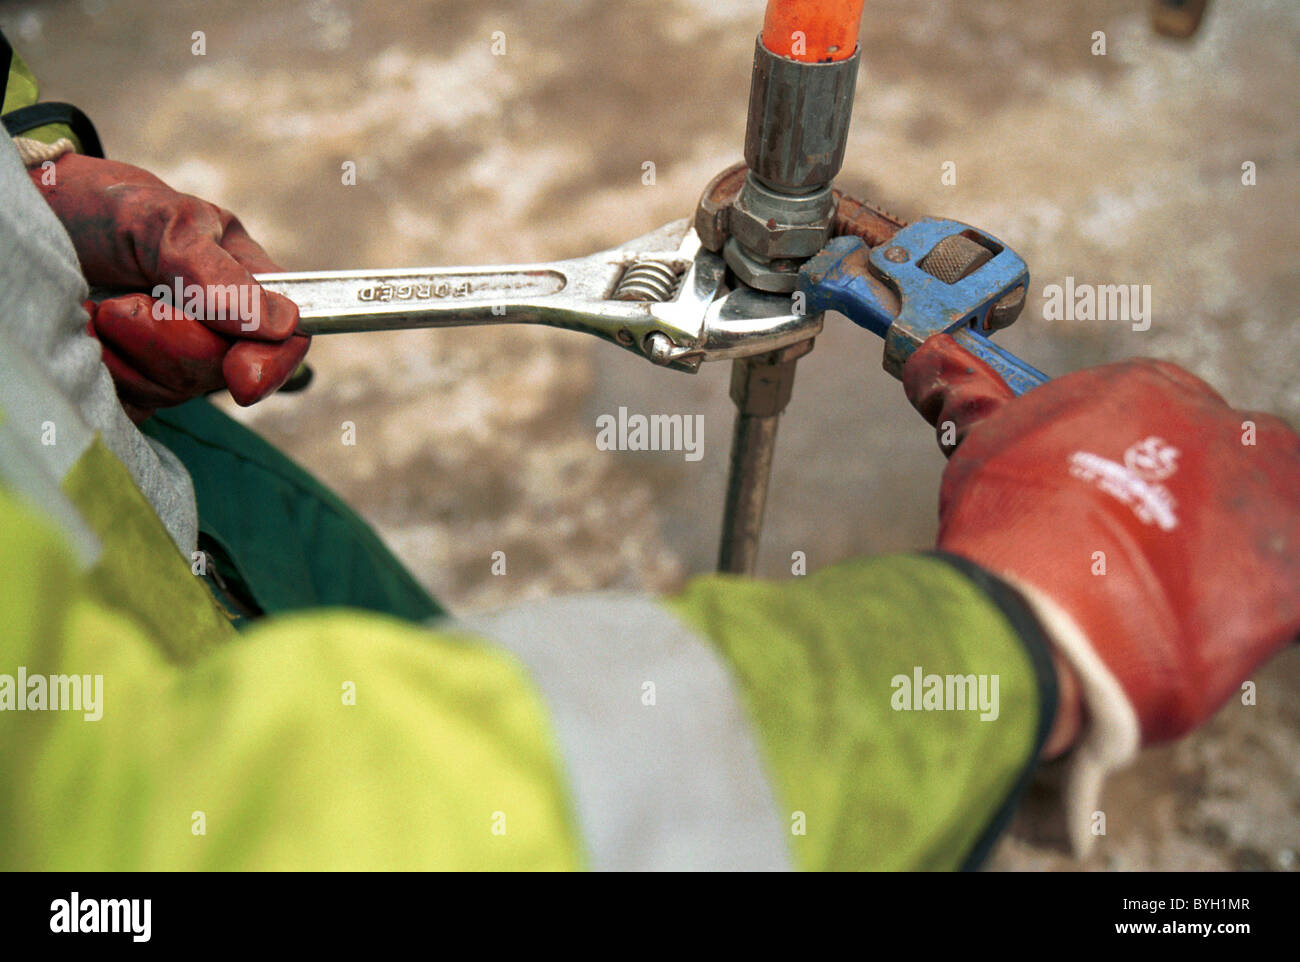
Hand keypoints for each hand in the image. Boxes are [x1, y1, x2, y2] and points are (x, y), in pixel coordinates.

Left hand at [32, 154, 307, 417]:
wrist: (23, 220)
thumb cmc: (98, 209)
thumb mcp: (158, 219)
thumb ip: (213, 273)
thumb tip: (279, 324)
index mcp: (244, 281)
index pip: (288, 335)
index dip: (271, 362)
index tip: (240, 377)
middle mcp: (217, 327)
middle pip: (225, 370)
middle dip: (169, 339)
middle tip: (122, 304)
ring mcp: (174, 361)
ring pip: (177, 390)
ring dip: (126, 351)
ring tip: (95, 310)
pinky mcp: (133, 389)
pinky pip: (134, 407)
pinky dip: (103, 374)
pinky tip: (86, 341)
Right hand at [903, 334, 1299, 746]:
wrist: (1051, 611)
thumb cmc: (1010, 526)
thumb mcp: (986, 448)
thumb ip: (983, 407)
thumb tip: (932, 363)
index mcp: (1151, 387)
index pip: (1156, 415)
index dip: (1127, 467)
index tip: (1103, 505)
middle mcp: (1224, 425)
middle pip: (1217, 461)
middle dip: (1183, 504)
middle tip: (1130, 557)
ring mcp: (1269, 496)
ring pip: (1257, 519)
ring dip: (1222, 550)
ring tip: (1162, 599)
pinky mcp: (1298, 569)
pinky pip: (1286, 585)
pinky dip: (1251, 608)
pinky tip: (1193, 627)